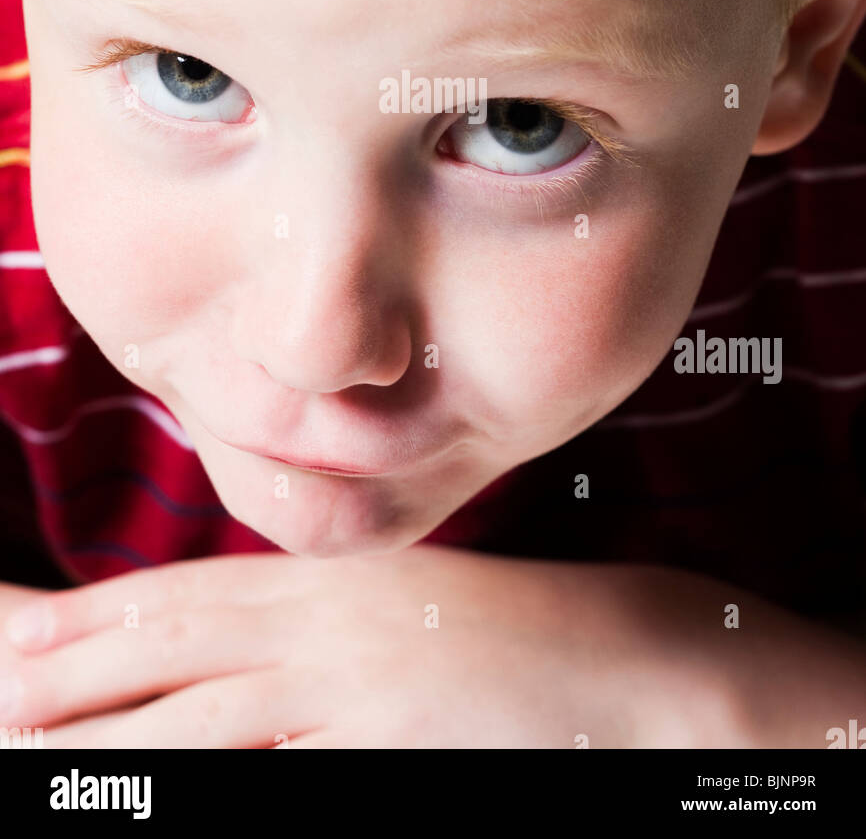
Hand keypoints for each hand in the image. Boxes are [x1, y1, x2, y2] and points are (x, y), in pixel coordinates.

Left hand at [3, 550, 862, 747]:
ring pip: (199, 716)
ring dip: (113, 742)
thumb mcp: (402, 619)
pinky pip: (273, 774)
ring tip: (28, 747)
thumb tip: (242, 665)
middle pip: (168, 645)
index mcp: (325, 582)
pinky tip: (158, 783)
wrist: (629, 660)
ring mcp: (354, 680)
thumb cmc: (514, 644)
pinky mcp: (389, 739)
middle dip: (70, 669)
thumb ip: (317, 632)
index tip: (15, 632)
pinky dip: (209, 783)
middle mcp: (325, 618)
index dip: (92, 618)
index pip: (179, 597)